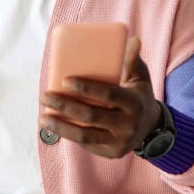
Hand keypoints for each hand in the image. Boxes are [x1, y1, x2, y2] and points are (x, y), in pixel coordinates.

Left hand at [39, 36, 161, 158]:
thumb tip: (131, 40)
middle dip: (64, 106)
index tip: (64, 80)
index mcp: (134, 103)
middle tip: (44, 95)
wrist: (151, 127)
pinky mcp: (111, 153)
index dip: (86, 89)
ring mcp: (119, 142)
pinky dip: (68, 135)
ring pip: (85, 136)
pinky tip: (53, 125)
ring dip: (60, 126)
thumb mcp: (140, 78)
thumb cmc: (138, 95)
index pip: (108, 95)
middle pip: (91, 116)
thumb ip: (132, 60)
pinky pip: (86, 145)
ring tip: (42, 116)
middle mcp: (128, 125)